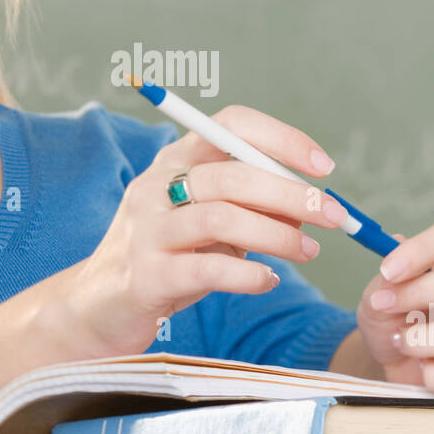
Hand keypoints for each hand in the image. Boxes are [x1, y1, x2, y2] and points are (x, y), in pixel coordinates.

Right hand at [63, 105, 350, 357]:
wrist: (99, 308)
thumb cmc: (169, 258)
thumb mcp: (209, 224)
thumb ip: (250, 207)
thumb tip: (312, 204)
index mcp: (174, 160)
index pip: (230, 125)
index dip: (282, 138)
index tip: (323, 167)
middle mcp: (156, 186)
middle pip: (233, 174)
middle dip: (293, 194)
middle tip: (333, 216)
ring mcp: (147, 230)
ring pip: (221, 218)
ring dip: (277, 234)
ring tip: (308, 251)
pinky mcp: (146, 276)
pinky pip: (208, 268)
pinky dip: (249, 274)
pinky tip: (268, 281)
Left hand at [354, 219, 433, 394]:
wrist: (403, 366)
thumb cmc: (399, 319)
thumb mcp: (382, 296)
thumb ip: (387, 277)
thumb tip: (396, 246)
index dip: (424, 250)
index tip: (388, 270)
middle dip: (428, 292)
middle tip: (387, 306)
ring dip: (431, 340)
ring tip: (403, 343)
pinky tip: (427, 371)